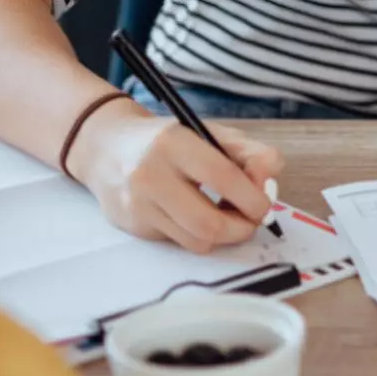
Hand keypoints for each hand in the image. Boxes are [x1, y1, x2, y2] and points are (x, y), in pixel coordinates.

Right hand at [67, 99, 283, 251]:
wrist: (107, 148)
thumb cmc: (170, 141)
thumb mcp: (212, 134)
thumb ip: (251, 154)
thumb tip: (269, 185)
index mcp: (174, 143)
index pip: (224, 178)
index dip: (253, 198)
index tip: (265, 205)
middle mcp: (150, 175)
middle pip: (209, 223)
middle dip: (242, 228)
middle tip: (252, 221)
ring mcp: (138, 205)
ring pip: (196, 240)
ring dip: (223, 236)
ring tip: (229, 218)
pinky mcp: (132, 226)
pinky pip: (179, 242)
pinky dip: (198, 235)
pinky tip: (198, 217)